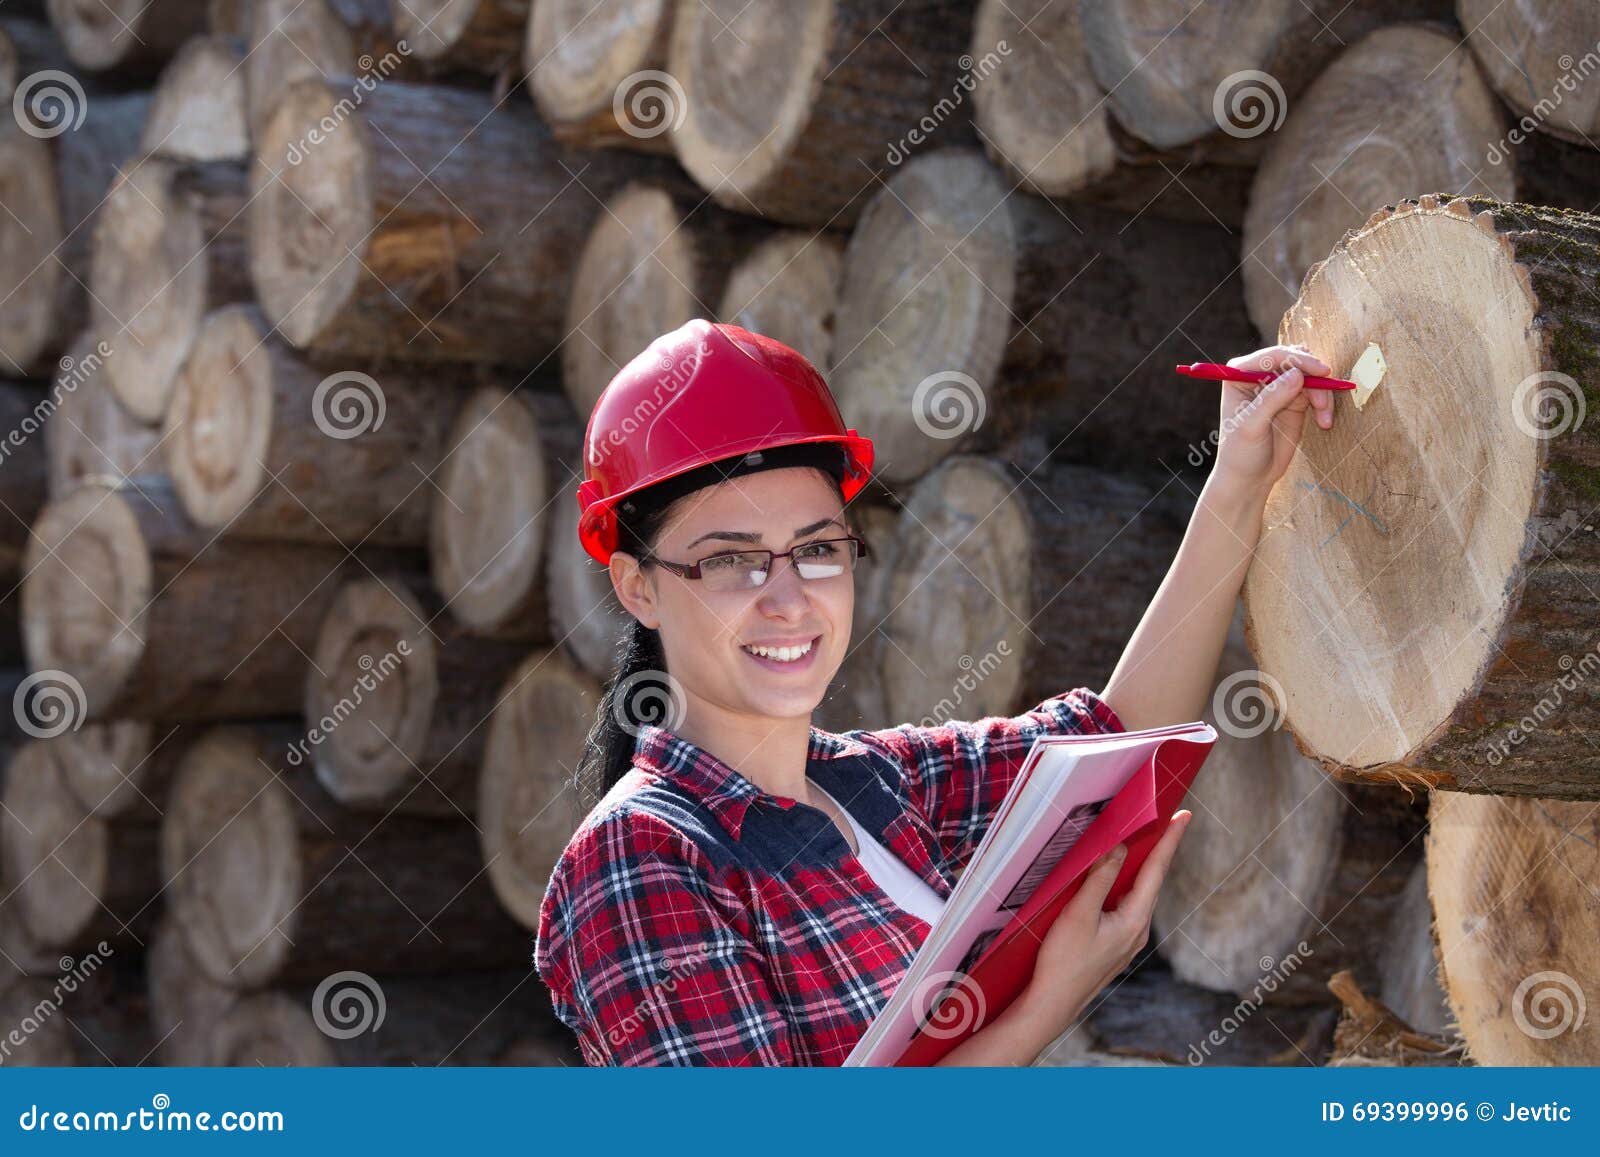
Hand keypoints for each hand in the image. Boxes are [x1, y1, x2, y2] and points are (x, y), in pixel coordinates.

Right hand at [1015, 810, 1192, 1033]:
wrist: (1053, 1004)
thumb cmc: (1063, 961)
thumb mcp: (1079, 914)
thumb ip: (1101, 878)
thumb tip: (1120, 846)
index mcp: (1134, 919)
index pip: (1156, 870)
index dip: (1170, 840)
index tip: (1185, 816)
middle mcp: (1138, 930)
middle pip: (1151, 880)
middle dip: (1158, 850)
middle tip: (1166, 821)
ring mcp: (1128, 940)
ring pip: (1138, 894)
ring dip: (1141, 868)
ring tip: (1144, 842)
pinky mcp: (1115, 945)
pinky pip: (1126, 906)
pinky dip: (1126, 885)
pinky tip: (1115, 880)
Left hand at [1212, 344, 1333, 496]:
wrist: (1250, 478)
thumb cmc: (1241, 453)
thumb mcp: (1252, 427)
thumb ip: (1272, 399)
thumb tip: (1297, 374)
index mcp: (1239, 375)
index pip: (1273, 356)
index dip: (1299, 360)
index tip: (1322, 372)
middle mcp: (1259, 376)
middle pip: (1295, 360)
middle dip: (1314, 376)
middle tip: (1326, 396)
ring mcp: (1278, 387)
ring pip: (1310, 375)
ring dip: (1322, 393)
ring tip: (1324, 419)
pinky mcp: (1295, 400)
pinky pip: (1317, 391)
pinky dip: (1325, 403)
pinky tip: (1324, 423)